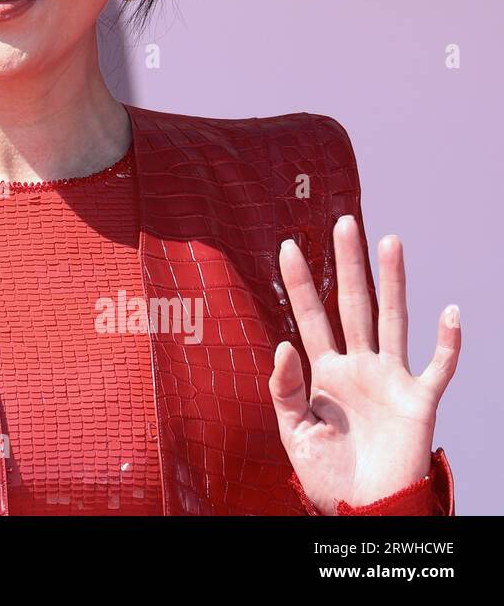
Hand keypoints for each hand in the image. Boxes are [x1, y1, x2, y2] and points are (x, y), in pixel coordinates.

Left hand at [268, 214, 459, 513]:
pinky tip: (450, 312)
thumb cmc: (326, 476)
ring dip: (393, 282)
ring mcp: (391, 380)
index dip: (299, 283)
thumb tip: (283, 343)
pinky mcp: (420, 402)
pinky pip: (438, 368)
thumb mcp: (294, 432)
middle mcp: (359, 366)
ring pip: (393, 320)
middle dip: (348, 264)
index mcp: (324, 372)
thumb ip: (285, 389)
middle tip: (343, 222)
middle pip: (352, 304)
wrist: (363, 510)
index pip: (309, 316)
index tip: (288, 245)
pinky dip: (447, 342)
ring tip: (390, 242)